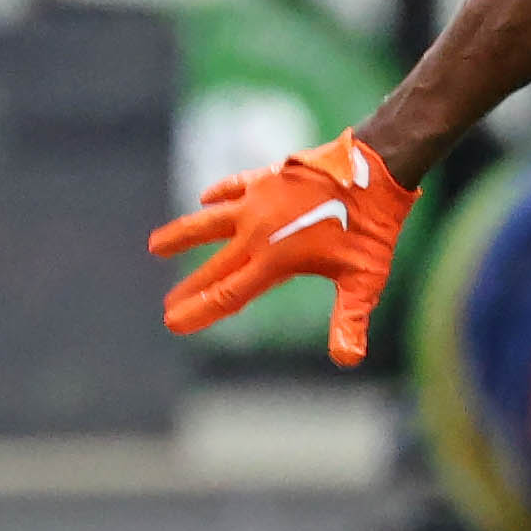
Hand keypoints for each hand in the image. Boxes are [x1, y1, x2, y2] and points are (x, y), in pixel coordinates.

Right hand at [150, 130, 419, 365]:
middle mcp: (258, 232)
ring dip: (182, 234)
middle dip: (190, 289)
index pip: (228, 294)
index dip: (200, 311)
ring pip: (208, 221)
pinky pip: (233, 188)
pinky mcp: (266, 178)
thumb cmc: (373, 229)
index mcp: (275, 260)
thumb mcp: (365, 279)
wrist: (375, 170)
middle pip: (215, 266)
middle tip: (168, 305)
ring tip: (155, 246)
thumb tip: (347, 360)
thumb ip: (350, 320)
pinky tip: (205, 199)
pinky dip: (217, 195)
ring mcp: (258, 202)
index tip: (174, 323)